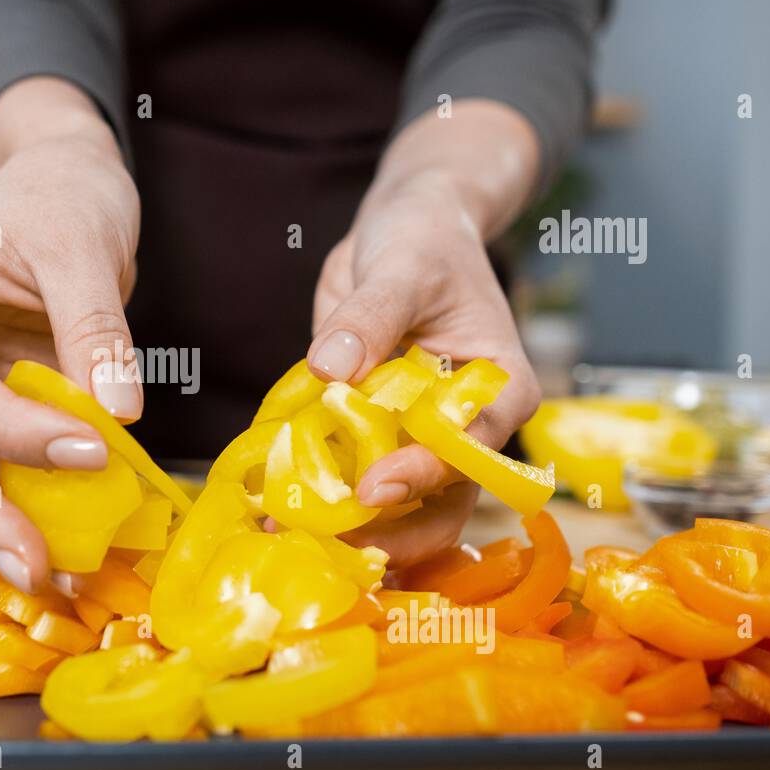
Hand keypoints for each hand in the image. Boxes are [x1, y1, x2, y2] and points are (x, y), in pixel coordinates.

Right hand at [0, 78, 140, 593]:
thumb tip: (116, 415)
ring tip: (52, 577)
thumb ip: (95, 329)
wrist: (56, 181)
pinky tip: (56, 547)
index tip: (92, 450)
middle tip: (40, 569)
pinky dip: (23, 501)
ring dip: (2, 523)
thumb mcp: (83, 246)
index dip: (15, 429)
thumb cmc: (59, 196)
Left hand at [307, 103, 542, 566]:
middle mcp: (464, 424)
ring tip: (290, 533)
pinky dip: (316, 492)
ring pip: (397, 506)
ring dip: (348, 526)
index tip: (375, 488)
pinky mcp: (372, 432)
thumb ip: (370, 317)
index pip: (473, 446)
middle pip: (441, 500)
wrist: (405, 230)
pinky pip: (348, 472)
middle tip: (326, 538)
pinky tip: (271, 507)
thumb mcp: (403, 267)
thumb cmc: (425, 241)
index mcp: (497, 386)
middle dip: (388, 529)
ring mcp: (416, 435)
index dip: (427, 473)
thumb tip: (330, 368)